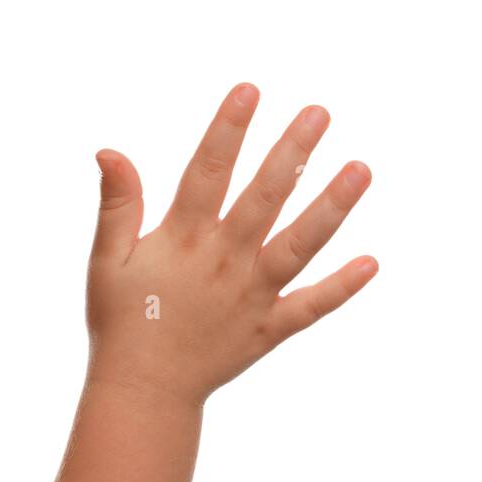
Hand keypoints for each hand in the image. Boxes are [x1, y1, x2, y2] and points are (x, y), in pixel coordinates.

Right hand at [86, 83, 376, 405]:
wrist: (143, 391)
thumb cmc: (123, 319)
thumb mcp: (108, 260)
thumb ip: (117, 205)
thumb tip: (109, 150)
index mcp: (183, 239)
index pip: (206, 172)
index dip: (227, 130)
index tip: (250, 90)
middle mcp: (224, 262)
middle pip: (263, 198)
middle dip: (292, 153)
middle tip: (320, 112)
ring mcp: (252, 295)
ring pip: (298, 245)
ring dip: (331, 207)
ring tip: (362, 169)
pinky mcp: (271, 328)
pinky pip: (312, 306)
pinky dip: (342, 287)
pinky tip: (373, 263)